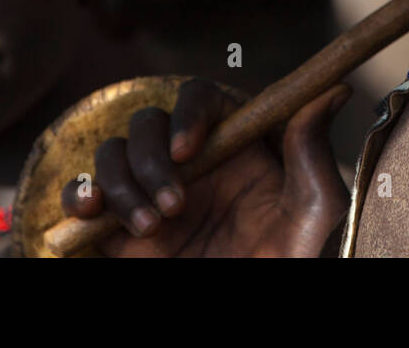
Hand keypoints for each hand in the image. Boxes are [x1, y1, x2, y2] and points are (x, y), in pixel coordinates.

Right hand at [61, 78, 350, 256]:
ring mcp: (151, 193)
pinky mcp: (119, 230)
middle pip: (147, 121)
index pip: (200, 99)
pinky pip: (84, 197)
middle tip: (175, 206)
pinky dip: (79, 196)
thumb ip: (313, 154)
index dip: (188, 112)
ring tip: (153, 228)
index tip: (187, 148)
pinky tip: (93, 213)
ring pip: (113, 153)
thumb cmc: (293, 263)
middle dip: (151, 158)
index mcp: (233, 145)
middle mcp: (189, 163)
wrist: (253, 316)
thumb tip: (330, 91)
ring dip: (121, 183)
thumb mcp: (314, 212)